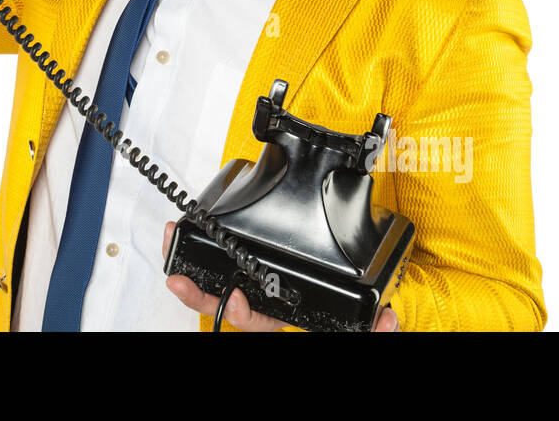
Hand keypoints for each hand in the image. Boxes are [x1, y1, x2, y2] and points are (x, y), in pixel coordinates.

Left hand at [162, 221, 399, 331]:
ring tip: (172, 242)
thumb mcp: (353, 321)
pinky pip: (216, 259)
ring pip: (213, 280)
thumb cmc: (336, 311)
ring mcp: (251, 284)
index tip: (234, 300)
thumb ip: (371, 328)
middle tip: (178, 281)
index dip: (241, 314)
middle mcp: (263, 302)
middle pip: (221, 303)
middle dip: (196, 295)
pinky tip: (179, 231)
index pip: (257, 322)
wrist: (347, 306)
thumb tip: (387, 321)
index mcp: (282, 315)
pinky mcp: (244, 263)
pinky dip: (193, 246)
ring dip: (189, 264)